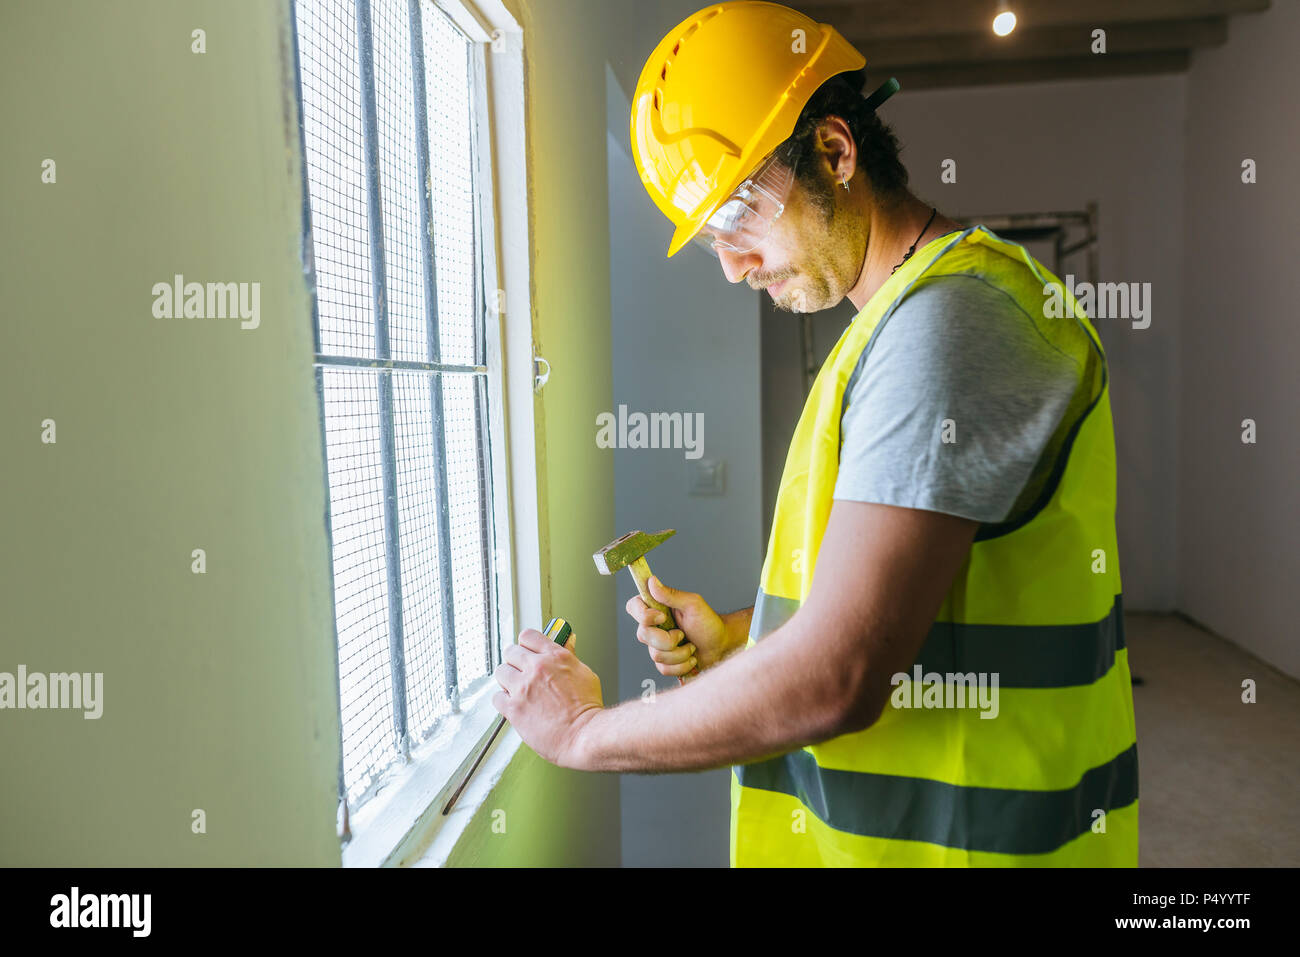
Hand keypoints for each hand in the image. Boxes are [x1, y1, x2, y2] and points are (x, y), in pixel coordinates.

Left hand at [492, 628, 602, 767]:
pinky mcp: (513, 708)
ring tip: (517, 690)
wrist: (583, 736)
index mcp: (555, 656)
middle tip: (521, 671)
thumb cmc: (588, 710)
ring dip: (507, 680)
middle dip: (515, 661)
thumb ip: (570, 657)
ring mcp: (523, 688)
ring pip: (501, 672)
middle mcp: (537, 668)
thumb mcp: (585, 674)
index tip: (527, 651)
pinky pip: (496, 697)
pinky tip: (514, 705)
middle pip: (511, 651)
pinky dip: (503, 701)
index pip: (528, 636)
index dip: (526, 644)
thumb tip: (567, 642)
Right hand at [625, 576, 728, 677]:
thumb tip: (652, 581)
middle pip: (642, 635)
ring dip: (680, 653)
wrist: (720, 647)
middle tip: (683, 635)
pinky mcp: (664, 663)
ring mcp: (657, 646)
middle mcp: (653, 627)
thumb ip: (671, 594)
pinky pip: (663, 669)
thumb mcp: (693, 604)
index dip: (643, 615)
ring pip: (655, 655)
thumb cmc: (708, 623)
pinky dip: (682, 665)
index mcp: (656, 609)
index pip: (633, 607)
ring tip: (691, 647)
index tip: (662, 617)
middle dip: (667, 640)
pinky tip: (691, 659)